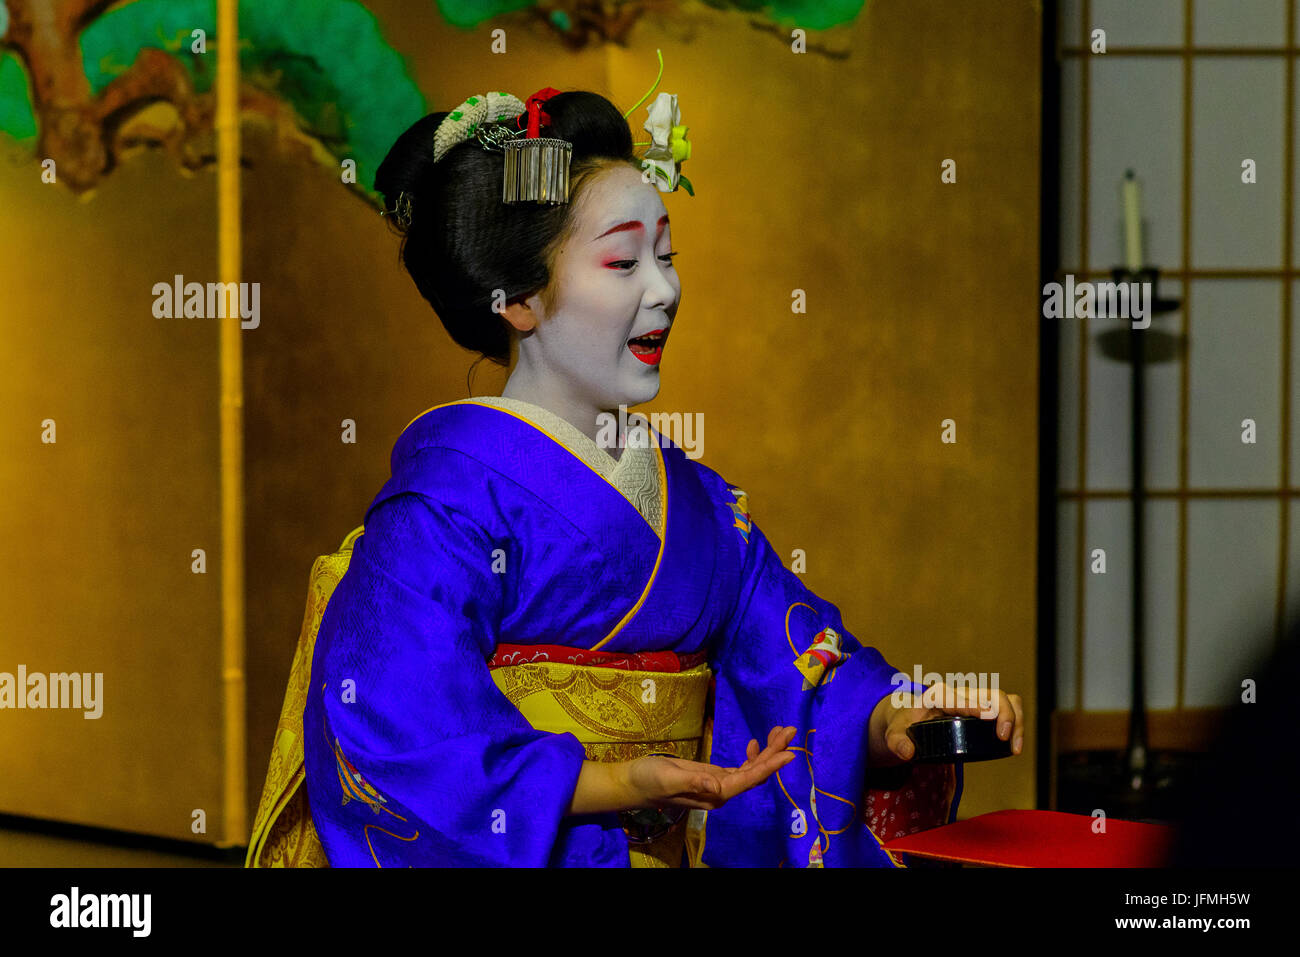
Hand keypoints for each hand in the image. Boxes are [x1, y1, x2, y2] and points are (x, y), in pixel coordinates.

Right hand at [624, 726, 797, 809]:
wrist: (634, 783)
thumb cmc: (649, 780)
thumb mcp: (668, 779)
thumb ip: (692, 782)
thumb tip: (717, 785)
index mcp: (715, 794)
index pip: (749, 779)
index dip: (770, 766)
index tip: (789, 753)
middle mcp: (721, 791)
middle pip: (756, 773)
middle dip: (774, 752)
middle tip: (789, 730)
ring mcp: (718, 784)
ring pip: (751, 769)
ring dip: (767, 751)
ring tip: (780, 731)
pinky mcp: (713, 776)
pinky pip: (740, 767)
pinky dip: (752, 755)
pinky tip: (755, 743)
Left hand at [870, 685, 1023, 764]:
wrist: (909, 719)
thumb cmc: (903, 724)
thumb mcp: (894, 733)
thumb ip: (896, 742)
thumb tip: (908, 752)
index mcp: (938, 695)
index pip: (959, 698)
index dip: (975, 707)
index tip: (988, 719)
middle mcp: (960, 693)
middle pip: (991, 695)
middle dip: (1003, 714)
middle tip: (1003, 738)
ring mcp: (975, 700)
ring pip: (1005, 699)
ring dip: (1016, 719)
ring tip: (1015, 747)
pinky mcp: (984, 709)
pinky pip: (1007, 709)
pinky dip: (1017, 723)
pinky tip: (1014, 746)